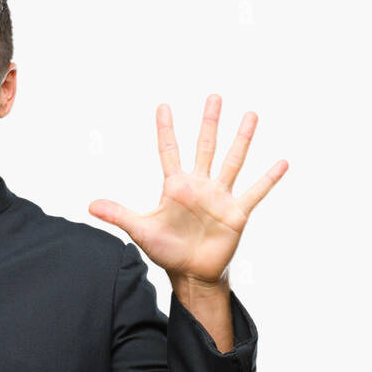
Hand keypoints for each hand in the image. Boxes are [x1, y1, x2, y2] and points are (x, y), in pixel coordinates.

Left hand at [89, 94, 286, 284]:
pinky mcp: (237, 213)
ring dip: (241, 139)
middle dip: (209, 122)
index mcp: (176, 187)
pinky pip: (255, 192)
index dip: (165, 129)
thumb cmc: (167, 252)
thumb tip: (90, 206)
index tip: (163, 106)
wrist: (191, 274)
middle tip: (214, 96)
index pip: (169, 151)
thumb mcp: (141, 231)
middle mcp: (200, 186)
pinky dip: (268, 178)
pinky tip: (282, 162)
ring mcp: (220, 197)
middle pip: (205, 147)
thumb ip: (119, 214)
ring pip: (232, 161)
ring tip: (251, 115)